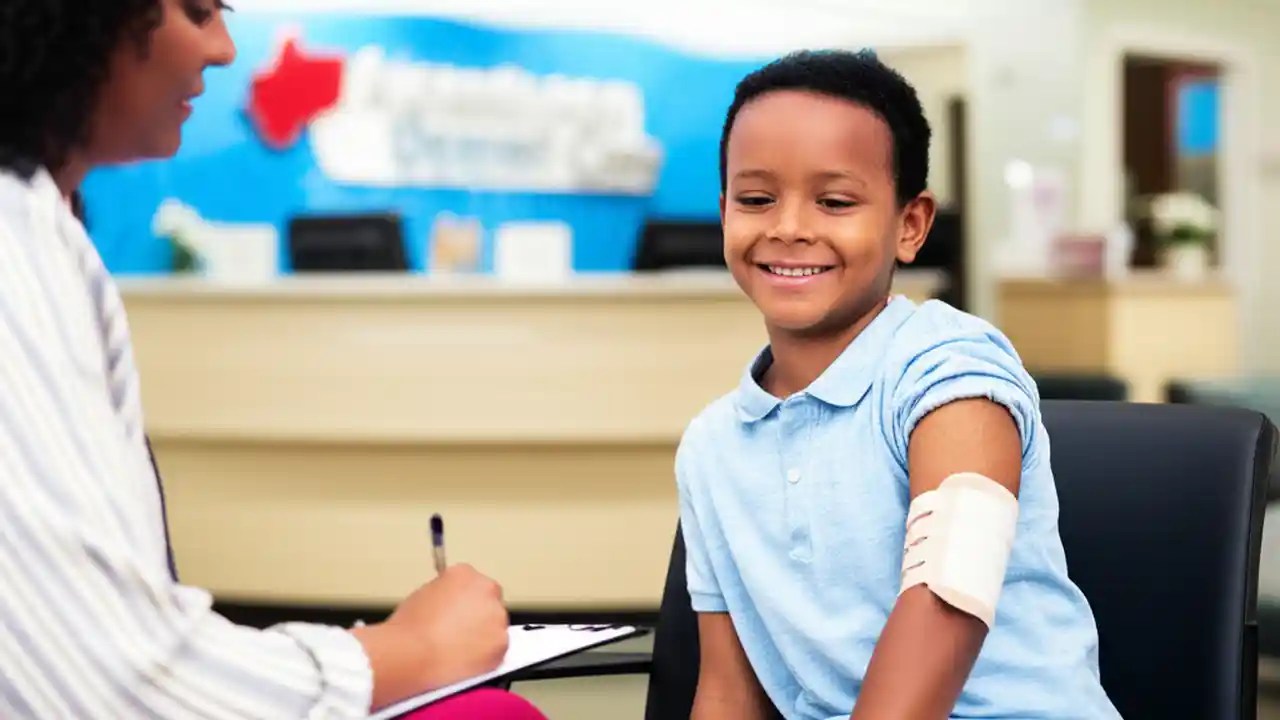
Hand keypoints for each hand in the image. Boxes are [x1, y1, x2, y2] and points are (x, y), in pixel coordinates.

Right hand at [352, 564, 509, 708]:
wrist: (412, 652)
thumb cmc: (409, 627)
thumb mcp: (423, 594)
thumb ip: (445, 593)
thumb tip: (450, 605)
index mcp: (465, 574)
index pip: (474, 584)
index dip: (466, 601)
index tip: (459, 613)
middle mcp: (486, 590)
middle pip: (490, 602)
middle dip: (479, 616)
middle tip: (460, 632)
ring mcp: (497, 616)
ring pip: (496, 626)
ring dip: (484, 635)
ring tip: (459, 649)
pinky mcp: (501, 643)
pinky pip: (498, 649)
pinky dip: (486, 655)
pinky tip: (466, 660)